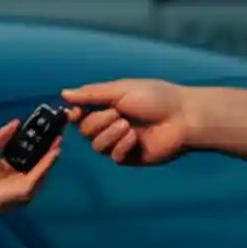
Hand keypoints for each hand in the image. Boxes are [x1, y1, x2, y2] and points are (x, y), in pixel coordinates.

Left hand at [0, 120, 61, 225]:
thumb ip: (1, 137)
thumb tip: (16, 122)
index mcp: (8, 169)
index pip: (27, 154)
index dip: (35, 142)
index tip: (42, 128)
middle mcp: (19, 178)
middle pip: (37, 161)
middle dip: (47, 147)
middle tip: (56, 131)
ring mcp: (23, 186)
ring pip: (42, 168)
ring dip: (51, 154)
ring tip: (59, 139)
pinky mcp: (24, 191)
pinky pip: (39, 175)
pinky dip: (48, 163)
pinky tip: (54, 151)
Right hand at [61, 79, 191, 164]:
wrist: (182, 117)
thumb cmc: (156, 97)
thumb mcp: (121, 90)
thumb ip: (92, 94)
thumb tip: (64, 93)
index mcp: (109, 106)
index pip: (81, 114)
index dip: (75, 115)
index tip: (74, 113)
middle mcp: (111, 125)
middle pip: (85, 131)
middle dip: (98, 122)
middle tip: (118, 115)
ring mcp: (120, 142)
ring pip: (96, 145)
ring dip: (109, 134)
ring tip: (127, 126)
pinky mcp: (130, 157)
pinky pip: (113, 156)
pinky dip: (121, 146)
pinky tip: (135, 139)